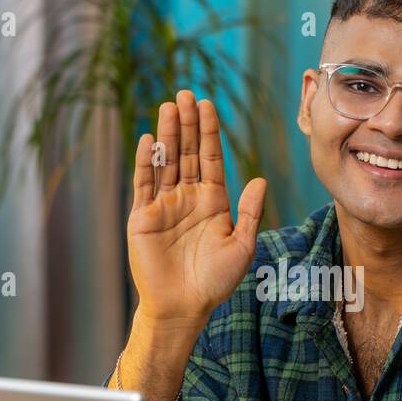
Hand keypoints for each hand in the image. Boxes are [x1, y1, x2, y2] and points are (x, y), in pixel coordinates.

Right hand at [128, 90, 266, 328]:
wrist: (183, 307)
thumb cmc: (215, 281)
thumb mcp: (241, 246)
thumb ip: (249, 212)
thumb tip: (259, 179)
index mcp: (212, 201)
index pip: (210, 158)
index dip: (208, 132)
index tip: (207, 105)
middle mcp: (187, 198)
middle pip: (187, 152)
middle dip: (186, 124)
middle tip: (185, 94)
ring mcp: (163, 205)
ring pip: (166, 161)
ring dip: (168, 134)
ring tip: (168, 106)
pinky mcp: (142, 217)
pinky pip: (143, 183)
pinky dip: (145, 161)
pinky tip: (150, 139)